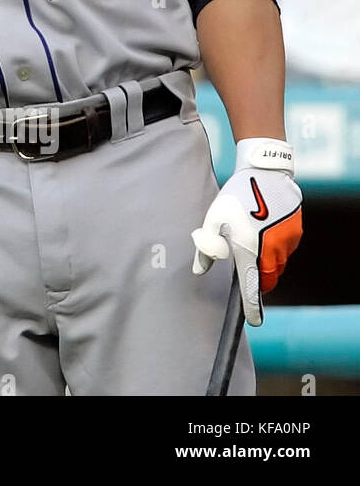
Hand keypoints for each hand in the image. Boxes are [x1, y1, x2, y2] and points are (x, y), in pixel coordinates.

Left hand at [191, 138, 302, 326]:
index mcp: (249, 251)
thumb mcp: (213, 219)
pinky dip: (275, 248)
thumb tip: (200, 269)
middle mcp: (272, 251)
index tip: (253, 322)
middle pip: (267, 278)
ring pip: (277, 265)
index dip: (252, 307)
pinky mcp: (296, 233)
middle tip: (246, 268)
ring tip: (252, 240)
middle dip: (258, 280)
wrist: (265, 174)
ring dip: (266, 262)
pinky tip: (264, 229)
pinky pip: (285, 249)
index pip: (252, 289)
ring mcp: (287, 243)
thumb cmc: (235, 197)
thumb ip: (207, 246)